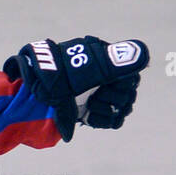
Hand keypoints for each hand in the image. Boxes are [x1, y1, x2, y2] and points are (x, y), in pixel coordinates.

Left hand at [3, 36, 147, 139]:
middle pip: (129, 93)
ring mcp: (96, 95)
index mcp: (105, 60)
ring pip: (122, 107)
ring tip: (90, 106)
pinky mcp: (88, 111)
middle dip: (114, 98)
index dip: (124, 85)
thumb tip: (144, 54)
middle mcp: (103, 77)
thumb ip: (118, 60)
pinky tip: (89, 116)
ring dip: (107, 109)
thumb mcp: (88, 67)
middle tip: (95, 96)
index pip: (132, 77)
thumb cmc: (57, 76)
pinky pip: (112, 120)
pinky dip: (103, 120)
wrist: (31, 94)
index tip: (108, 85)